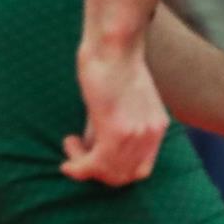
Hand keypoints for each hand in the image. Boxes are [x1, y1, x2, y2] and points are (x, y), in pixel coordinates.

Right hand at [62, 48, 170, 185]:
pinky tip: (67, 150)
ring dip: (84, 165)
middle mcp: (151, 136)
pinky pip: (95, 165)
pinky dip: (78, 165)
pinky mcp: (117, 132)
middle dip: (98, 171)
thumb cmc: (111, 65)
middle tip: (78, 150)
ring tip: (71, 142)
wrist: (114, 46)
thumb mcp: (117, 102)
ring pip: (109, 174)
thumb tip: (89, 148)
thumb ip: (107, 128)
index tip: (93, 156)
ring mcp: (137, 136)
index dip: (114, 170)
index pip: (141, 169)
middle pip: (126, 176)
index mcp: (157, 128)